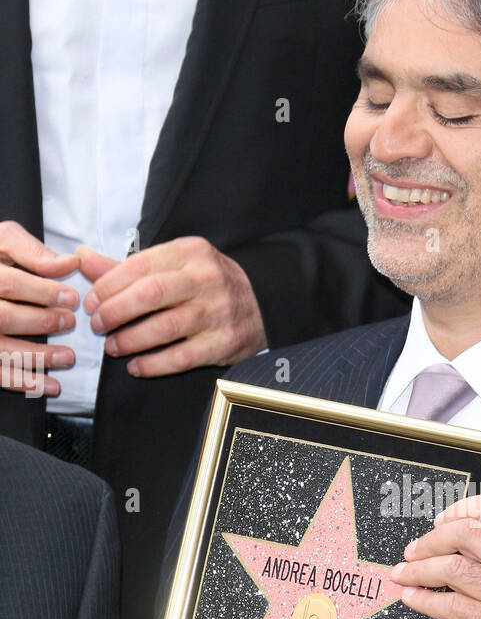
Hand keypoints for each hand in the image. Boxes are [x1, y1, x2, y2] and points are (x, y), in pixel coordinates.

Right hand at [0, 220, 80, 395]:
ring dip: (37, 356)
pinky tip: (50, 385)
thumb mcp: (2, 241)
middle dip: (40, 322)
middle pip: (3, 317)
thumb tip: (69, 263)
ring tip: (67, 356)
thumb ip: (31, 251)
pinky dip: (24, 381)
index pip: (8, 283)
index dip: (42, 291)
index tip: (71, 298)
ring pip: (1, 349)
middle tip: (69, 323)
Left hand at [78, 235, 265, 376]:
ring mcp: (217, 312)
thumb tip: (82, 259)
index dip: (109, 285)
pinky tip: (136, 366)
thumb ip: (128, 266)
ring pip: (164, 328)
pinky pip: (181, 357)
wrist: (262, 303)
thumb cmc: (207, 283)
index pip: (140, 265)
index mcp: (190, 252)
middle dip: (115, 312)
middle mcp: (206, 279)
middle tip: (97, 325)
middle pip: (151, 294)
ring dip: (130, 340)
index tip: (92, 301)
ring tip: (113, 346)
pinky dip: (153, 364)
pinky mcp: (223, 343)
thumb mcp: (174, 264)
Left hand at [389, 493, 480, 618]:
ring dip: (420, 569)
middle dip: (431, 540)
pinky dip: (424, 599)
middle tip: (412, 551)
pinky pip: (452, 606)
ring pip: (456, 569)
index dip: (461, 508)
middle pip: (471, 533)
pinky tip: (412, 598)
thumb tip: (446, 531)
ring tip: (403, 574)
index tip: (439, 522)